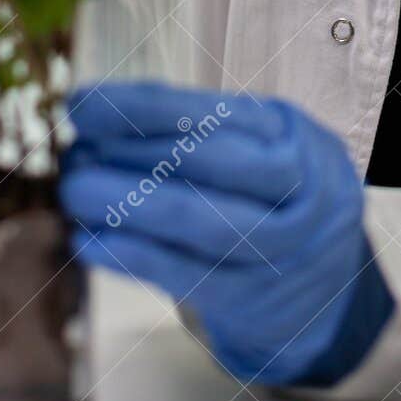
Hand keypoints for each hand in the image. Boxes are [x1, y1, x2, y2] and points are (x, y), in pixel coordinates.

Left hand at [59, 82, 394, 386]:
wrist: (327, 291)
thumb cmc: (271, 201)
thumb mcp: (259, 151)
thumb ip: (194, 135)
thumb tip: (96, 123)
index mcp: (292, 135)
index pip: (215, 114)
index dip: (143, 107)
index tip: (81, 102)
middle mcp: (298, 186)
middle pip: (213, 162)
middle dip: (134, 151)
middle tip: (74, 152)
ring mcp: (282, 246)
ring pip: (202, 221)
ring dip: (128, 204)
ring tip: (74, 192)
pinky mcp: (255, 299)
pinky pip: (188, 276)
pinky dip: (134, 256)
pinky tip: (90, 241)